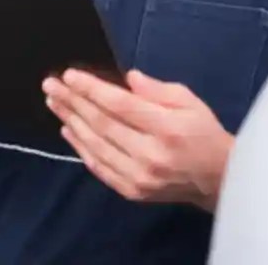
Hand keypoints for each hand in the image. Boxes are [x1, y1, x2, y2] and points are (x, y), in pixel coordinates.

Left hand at [42, 69, 232, 210]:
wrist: (218, 179)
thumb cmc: (203, 133)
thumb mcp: (188, 101)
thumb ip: (156, 89)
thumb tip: (126, 78)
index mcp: (167, 128)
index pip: (119, 105)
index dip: (91, 89)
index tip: (69, 76)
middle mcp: (150, 155)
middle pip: (101, 123)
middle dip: (72, 101)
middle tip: (50, 85)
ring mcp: (139, 177)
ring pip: (95, 145)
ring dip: (70, 121)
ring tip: (54, 103)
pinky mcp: (132, 191)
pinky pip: (99, 167)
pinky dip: (80, 147)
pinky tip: (69, 129)